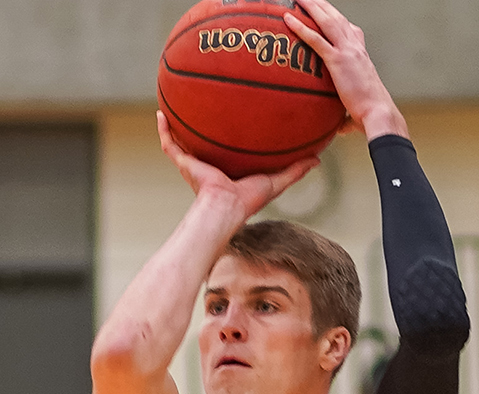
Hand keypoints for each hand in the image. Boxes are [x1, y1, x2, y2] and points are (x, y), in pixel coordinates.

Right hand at [156, 113, 318, 218]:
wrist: (225, 208)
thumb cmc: (248, 201)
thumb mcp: (276, 181)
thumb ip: (296, 170)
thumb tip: (318, 158)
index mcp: (228, 168)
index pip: (229, 146)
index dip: (232, 132)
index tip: (236, 113)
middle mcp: (210, 163)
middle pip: (205, 138)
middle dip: (204, 122)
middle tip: (206, 100)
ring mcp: (194, 162)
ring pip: (183, 138)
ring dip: (178, 122)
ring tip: (176, 99)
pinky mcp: (184, 162)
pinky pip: (169, 143)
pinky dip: (163, 129)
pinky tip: (160, 113)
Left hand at [282, 0, 406, 139]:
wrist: (378, 114)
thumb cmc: (371, 115)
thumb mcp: (358, 108)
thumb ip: (347, 115)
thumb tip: (341, 127)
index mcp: (362, 56)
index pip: (352, 31)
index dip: (340, 21)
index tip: (330, 14)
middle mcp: (356, 48)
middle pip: (336, 19)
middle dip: (322, 6)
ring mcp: (348, 52)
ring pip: (327, 21)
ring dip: (311, 6)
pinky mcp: (338, 61)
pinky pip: (316, 40)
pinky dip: (301, 27)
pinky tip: (288, 18)